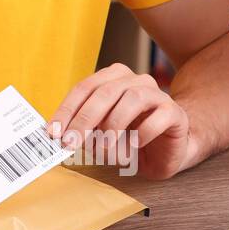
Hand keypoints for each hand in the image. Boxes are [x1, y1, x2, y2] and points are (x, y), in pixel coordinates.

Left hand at [48, 63, 194, 179]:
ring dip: (114, 127)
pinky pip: (157, 118)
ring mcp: (157, 94)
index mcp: (112, 78)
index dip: (66, 110)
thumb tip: (63, 136)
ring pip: (131, 100)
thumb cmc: (128, 140)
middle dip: (84, 119)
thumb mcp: (99, 135)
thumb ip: (84, 130)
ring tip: (106, 149)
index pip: (84, 88)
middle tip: (71, 143)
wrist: (166, 151)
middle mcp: (134, 80)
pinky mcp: (174, 112)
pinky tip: (134, 146)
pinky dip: (142, 134)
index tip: (53, 132)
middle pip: (105, 92)